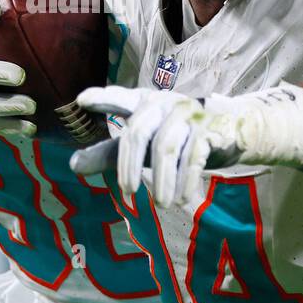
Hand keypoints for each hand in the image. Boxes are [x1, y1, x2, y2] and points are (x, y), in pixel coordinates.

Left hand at [69, 86, 243, 207]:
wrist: (230, 131)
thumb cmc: (174, 138)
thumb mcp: (140, 146)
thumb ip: (108, 154)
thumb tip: (71, 165)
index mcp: (143, 103)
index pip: (119, 98)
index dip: (102, 98)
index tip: (81, 100)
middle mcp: (163, 103)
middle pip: (138, 131)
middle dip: (130, 166)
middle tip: (127, 192)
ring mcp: (187, 115)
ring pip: (166, 148)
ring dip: (162, 181)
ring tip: (161, 204)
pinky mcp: (208, 130)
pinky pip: (193, 157)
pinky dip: (186, 181)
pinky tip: (182, 198)